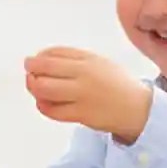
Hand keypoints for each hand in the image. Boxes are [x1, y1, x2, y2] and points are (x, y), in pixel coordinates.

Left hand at [24, 47, 152, 142]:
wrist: (137, 108)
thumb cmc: (116, 84)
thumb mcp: (99, 62)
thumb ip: (74, 59)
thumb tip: (43, 58)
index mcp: (88, 59)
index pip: (55, 53)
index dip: (40, 56)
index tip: (35, 60)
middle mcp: (84, 75)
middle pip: (45, 68)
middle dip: (31, 69)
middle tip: (29, 72)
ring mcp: (81, 95)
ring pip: (45, 89)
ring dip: (33, 87)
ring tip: (35, 87)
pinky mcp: (80, 114)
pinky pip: (52, 110)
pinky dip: (42, 105)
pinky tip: (43, 102)